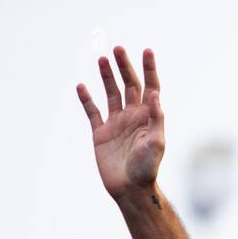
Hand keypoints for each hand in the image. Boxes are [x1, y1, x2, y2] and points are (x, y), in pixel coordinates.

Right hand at [77, 46, 164, 199]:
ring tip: (102, 59)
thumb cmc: (147, 168)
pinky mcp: (101, 133)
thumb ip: (156, 118)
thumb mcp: (156, 143)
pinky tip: (82, 86)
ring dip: (107, 77)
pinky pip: (92, 112)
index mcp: (148, 117)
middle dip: (124, 67)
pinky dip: (87, 99)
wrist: (130, 189)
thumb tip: (155, 94)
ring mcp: (116, 124)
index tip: (147, 50)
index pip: (150, 87)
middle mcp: (133, 117)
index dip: (149, 69)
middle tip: (118, 49)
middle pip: (129, 86)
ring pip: (111, 94)